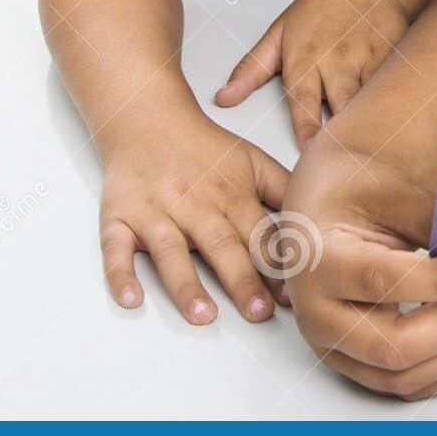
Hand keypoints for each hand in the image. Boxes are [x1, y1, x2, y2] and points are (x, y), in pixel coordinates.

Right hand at [100, 110, 290, 324]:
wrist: (149, 119)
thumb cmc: (206, 148)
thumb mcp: (253, 161)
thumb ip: (284, 190)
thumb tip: (320, 217)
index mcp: (232, 194)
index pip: (258, 235)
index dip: (276, 265)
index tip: (294, 295)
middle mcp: (194, 205)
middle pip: (221, 246)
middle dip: (242, 280)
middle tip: (259, 313)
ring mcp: (154, 213)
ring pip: (170, 252)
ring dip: (187, 285)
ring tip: (204, 316)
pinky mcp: (119, 218)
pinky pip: (115, 249)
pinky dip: (120, 275)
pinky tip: (131, 300)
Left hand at [215, 0, 412, 147]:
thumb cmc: (325, 5)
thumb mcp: (279, 32)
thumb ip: (250, 69)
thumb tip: (223, 98)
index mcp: (304, 60)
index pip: (302, 106)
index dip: (307, 135)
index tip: (307, 158)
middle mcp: (335, 62)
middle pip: (340, 109)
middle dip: (340, 136)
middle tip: (340, 161)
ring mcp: (367, 61)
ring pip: (368, 102)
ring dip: (366, 124)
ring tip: (366, 148)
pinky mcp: (394, 60)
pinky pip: (391, 91)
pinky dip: (390, 108)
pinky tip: (389, 123)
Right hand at [282, 135, 436, 400]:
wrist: (325, 199)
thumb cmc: (354, 178)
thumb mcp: (386, 169)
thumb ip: (432, 198)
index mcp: (316, 257)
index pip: (380, 280)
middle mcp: (316, 311)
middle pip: (392, 345)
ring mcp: (333, 343)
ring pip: (401, 375)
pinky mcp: (354, 359)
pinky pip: (402, 385)